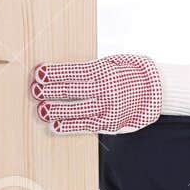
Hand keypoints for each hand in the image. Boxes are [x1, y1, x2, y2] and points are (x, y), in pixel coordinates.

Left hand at [31, 54, 162, 134]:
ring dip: (55, 110)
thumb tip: (61, 73)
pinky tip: (55, 126)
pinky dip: (68, 126)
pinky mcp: (109, 123)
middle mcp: (105, 89)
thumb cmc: (126, 75)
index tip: (38, 73)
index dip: (53, 72)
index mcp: (103, 70)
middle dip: (50, 90)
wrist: (154, 91)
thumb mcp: (112, 63)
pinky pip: (85, 125)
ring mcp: (107, 107)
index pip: (72, 71)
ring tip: (40, 109)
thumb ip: (90, 68)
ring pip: (76, 109)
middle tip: (34, 90)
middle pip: (71, 90)